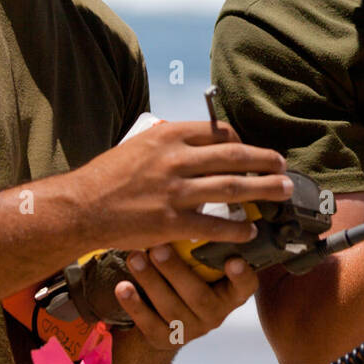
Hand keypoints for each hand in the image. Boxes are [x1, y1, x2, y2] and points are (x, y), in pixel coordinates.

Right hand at [78, 120, 290, 251]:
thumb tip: (201, 142)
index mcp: (169, 135)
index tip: (253, 151)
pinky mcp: (172, 222)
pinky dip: (236, 228)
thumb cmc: (108, 176)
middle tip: (283, 167)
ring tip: (282, 192)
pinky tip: (249, 231)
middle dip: (266, 161)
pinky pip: (215, 225)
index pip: (220, 133)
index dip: (244, 142)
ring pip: (233, 188)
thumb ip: (171, 143)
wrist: (80, 207)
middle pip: (236, 156)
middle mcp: (176, 159)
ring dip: (264, 189)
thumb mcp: (139, 144)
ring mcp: (176, 191)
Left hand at [114, 246, 256, 349]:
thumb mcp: (204, 260)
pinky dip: (135, 305)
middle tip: (158, 247)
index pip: (245, 286)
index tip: (234, 260)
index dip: (242, 276)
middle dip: (176, 271)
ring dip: (151, 281)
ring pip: (171, 309)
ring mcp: (190, 329)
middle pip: (199, 296)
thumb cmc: (189, 272)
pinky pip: (149, 325)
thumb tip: (204, 192)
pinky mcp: (164, 340)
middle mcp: (215, 313)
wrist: (163, 315)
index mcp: (231, 292)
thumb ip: (208, 237)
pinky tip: (123, 287)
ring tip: (135, 257)